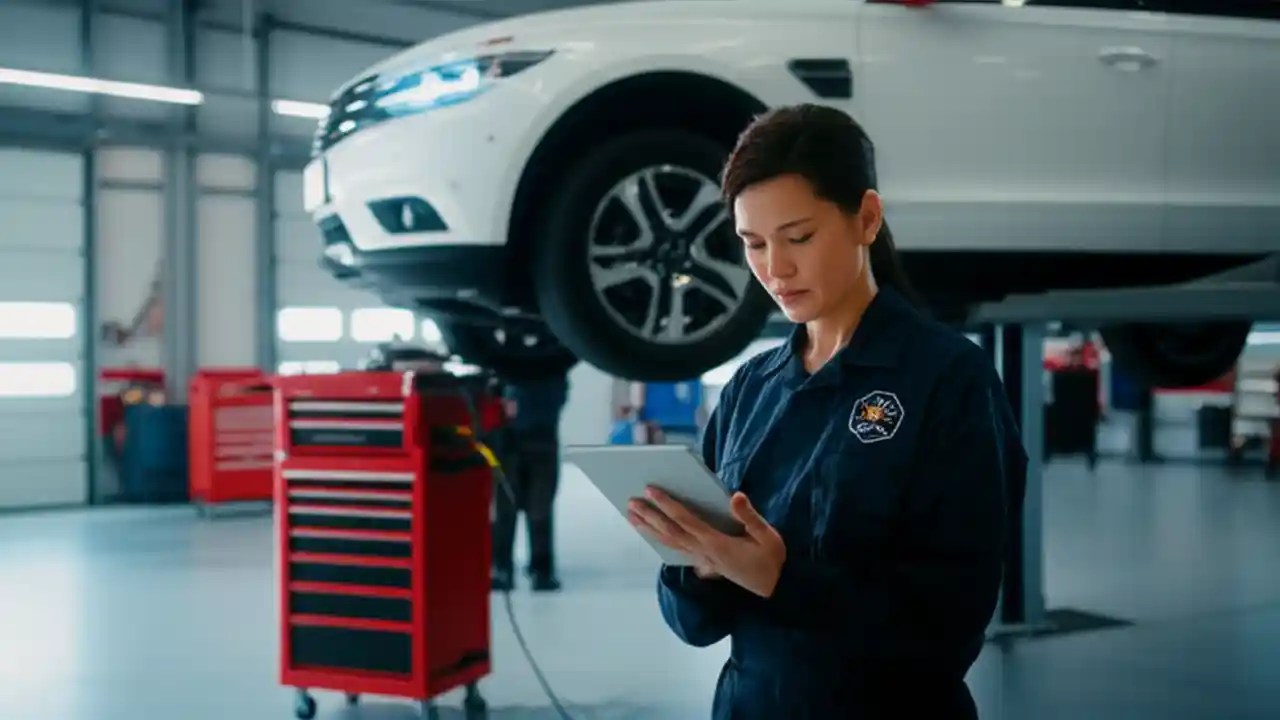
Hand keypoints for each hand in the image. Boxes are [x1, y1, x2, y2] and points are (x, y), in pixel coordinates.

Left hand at [627, 487, 785, 597]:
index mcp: (716, 543)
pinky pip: (677, 550)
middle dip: (649, 516)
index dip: (667, 504)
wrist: (774, 588)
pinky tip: (652, 533)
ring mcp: (702, 559)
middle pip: (670, 532)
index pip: (685, 520)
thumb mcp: (768, 536)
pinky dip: (661, 540)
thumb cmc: (771, 559)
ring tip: (632, 516)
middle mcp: (704, 552)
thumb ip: (750, 517)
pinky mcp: (704, 563)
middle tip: (630, 502)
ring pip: (669, 543)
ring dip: (649, 529)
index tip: (651, 490)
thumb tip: (735, 496)